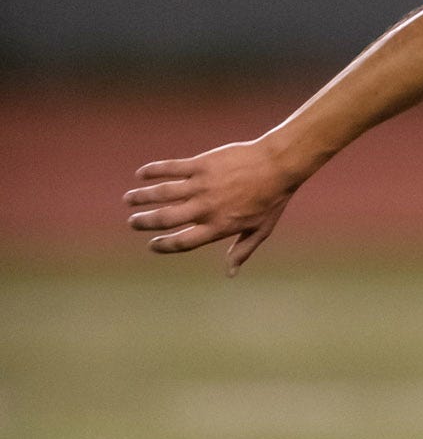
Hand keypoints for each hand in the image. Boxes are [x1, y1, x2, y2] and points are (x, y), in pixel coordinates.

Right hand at [125, 138, 296, 272]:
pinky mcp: (200, 165)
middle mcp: (206, 209)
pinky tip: (141, 174)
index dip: (164, 246)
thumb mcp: (261, 230)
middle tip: (133, 223)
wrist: (278, 165)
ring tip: (129, 200)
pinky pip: (170, 168)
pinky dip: (152, 171)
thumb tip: (230, 273)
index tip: (152, 244)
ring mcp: (201, 186)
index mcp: (218, 227)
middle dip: (145, 223)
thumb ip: (242, 250)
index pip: (183, 242)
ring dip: (141, 198)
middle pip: (165, 219)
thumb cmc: (272, 199)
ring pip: (162, 194)